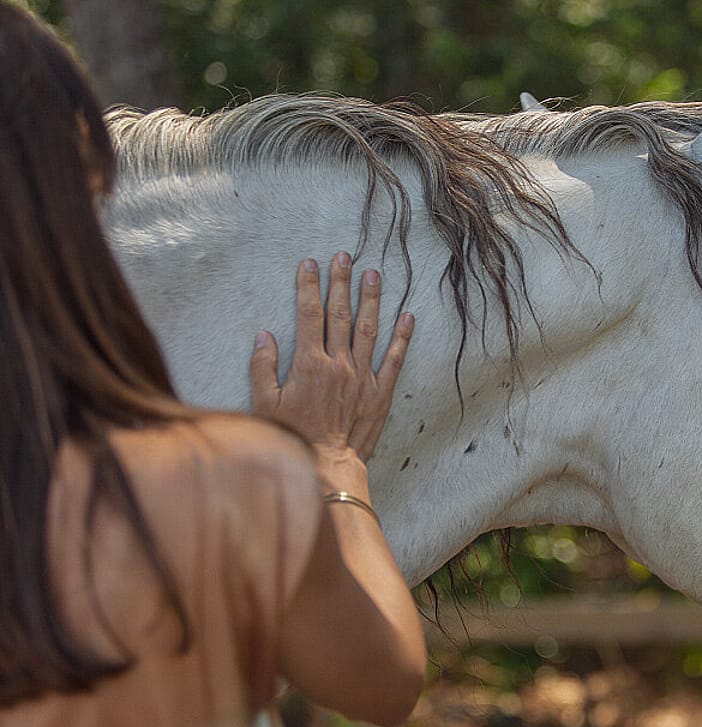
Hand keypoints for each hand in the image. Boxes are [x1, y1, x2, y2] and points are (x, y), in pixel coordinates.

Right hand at [251, 252, 413, 464]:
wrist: (328, 465)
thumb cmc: (293, 437)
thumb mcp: (266, 403)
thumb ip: (263, 367)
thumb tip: (265, 336)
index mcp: (309, 364)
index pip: (309, 314)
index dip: (309, 286)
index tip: (310, 264)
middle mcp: (339, 364)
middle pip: (340, 313)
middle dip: (341, 282)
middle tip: (345, 256)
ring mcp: (363, 377)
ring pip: (369, 329)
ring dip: (372, 299)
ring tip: (374, 274)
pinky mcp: (381, 392)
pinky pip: (395, 359)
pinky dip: (402, 337)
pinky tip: (408, 316)